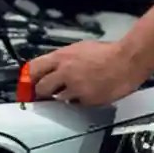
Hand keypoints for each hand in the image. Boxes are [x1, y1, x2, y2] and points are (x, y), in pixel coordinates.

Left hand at [28, 40, 149, 106]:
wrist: (126, 61)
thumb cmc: (108, 53)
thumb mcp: (80, 48)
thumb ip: (64, 59)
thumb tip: (53, 67)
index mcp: (62, 56)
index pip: (33, 69)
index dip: (28, 78)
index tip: (27, 84)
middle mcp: (65, 72)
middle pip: (41, 88)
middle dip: (43, 91)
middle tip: (48, 91)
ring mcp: (74, 87)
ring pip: (58, 98)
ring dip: (63, 95)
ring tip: (76, 89)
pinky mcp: (85, 100)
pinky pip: (75, 104)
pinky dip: (79, 100)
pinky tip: (88, 93)